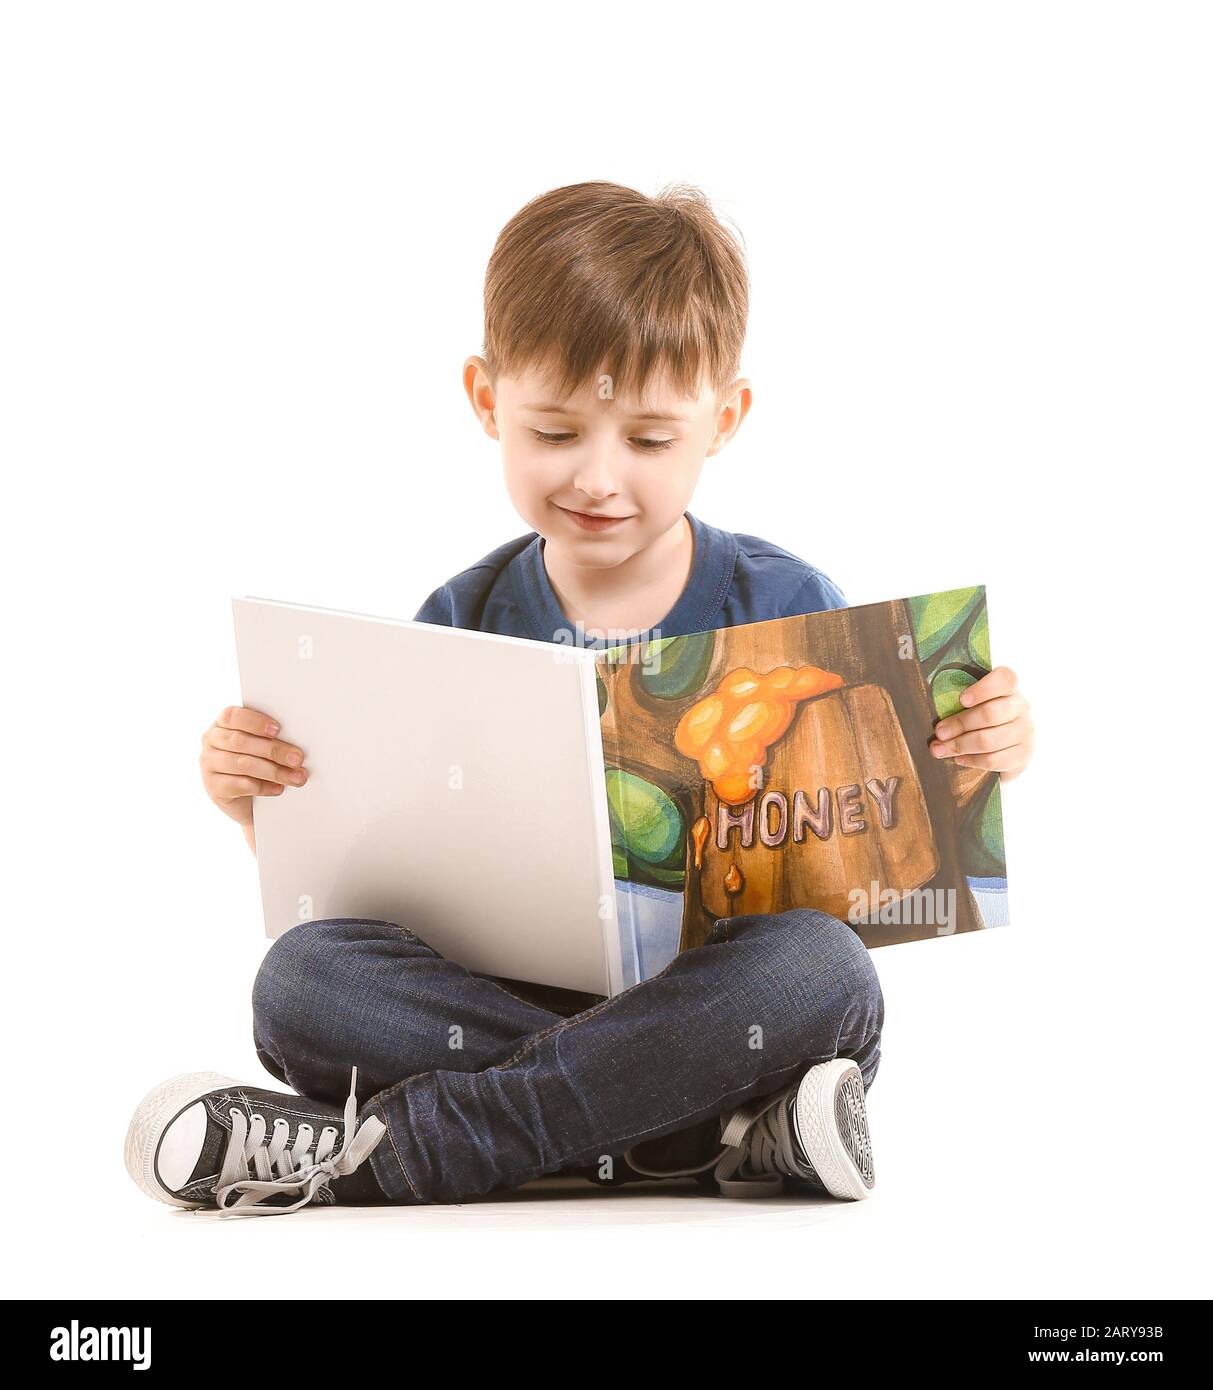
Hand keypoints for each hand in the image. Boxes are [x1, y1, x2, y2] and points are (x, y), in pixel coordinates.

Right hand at [199, 706, 308, 843]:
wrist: (249, 800)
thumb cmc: (259, 763)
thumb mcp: (263, 746)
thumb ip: (272, 738)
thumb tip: (295, 744)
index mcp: (223, 723)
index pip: (232, 716)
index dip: (255, 721)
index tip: (278, 729)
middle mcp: (212, 741)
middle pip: (241, 741)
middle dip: (273, 750)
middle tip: (298, 758)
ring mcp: (209, 765)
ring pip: (242, 764)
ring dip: (274, 771)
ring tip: (296, 777)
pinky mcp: (214, 787)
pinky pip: (239, 785)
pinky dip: (263, 787)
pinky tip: (278, 788)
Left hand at [928, 666, 1032, 782]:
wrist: (1004, 750)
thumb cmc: (980, 720)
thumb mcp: (973, 705)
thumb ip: (960, 703)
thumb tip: (932, 710)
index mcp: (1009, 688)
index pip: (1005, 679)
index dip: (983, 689)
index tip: (962, 700)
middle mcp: (1021, 707)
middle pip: (991, 714)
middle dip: (960, 724)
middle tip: (939, 732)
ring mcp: (1025, 732)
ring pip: (989, 740)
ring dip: (960, 745)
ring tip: (939, 749)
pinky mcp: (1022, 756)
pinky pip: (993, 760)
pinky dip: (971, 760)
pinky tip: (958, 759)